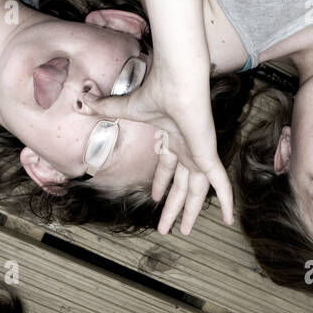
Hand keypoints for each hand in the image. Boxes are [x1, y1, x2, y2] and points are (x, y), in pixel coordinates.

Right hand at [85, 64, 233, 235]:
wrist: (178, 80)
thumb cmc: (158, 89)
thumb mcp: (127, 108)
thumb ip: (108, 108)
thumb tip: (84, 101)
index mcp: (172, 137)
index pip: (168, 166)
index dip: (161, 183)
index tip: (154, 197)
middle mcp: (187, 148)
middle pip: (181, 185)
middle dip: (173, 207)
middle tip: (166, 227)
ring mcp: (199, 154)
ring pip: (197, 191)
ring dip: (191, 212)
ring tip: (185, 231)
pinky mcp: (209, 156)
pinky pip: (220, 184)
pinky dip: (226, 202)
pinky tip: (229, 219)